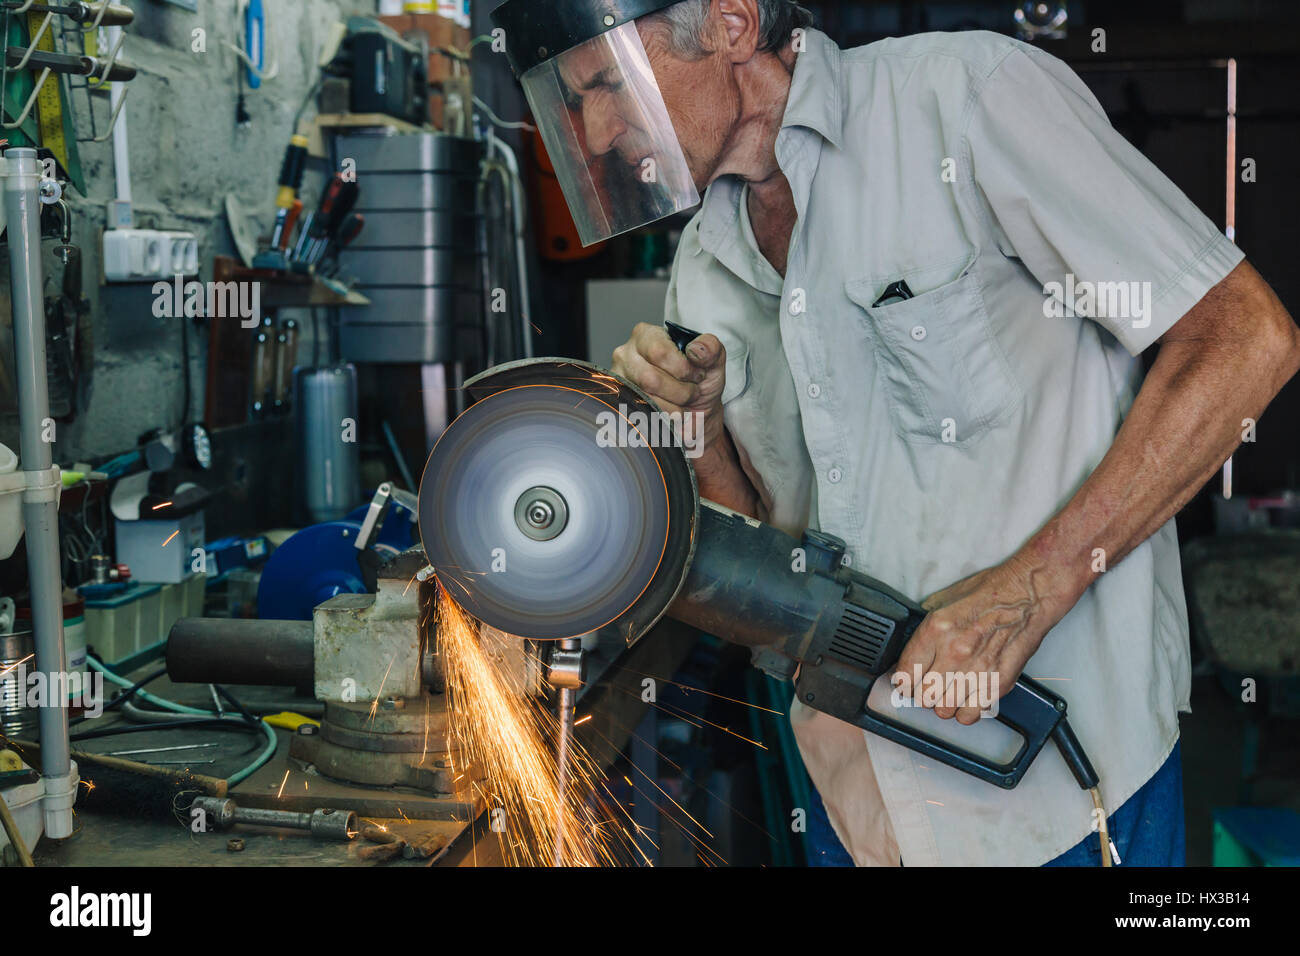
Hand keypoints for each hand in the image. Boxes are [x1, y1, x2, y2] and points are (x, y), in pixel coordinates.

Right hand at [611, 323, 728, 451]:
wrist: (696, 414)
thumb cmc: (699, 383)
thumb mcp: (713, 362)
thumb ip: (710, 348)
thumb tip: (696, 349)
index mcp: (646, 335)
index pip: (659, 352)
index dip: (683, 368)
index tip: (698, 375)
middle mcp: (626, 354)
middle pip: (650, 378)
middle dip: (680, 391)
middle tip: (692, 392)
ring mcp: (619, 379)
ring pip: (646, 399)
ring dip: (674, 406)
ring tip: (683, 403)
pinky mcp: (619, 402)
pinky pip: (642, 414)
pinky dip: (664, 418)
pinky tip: (671, 412)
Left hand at [894, 555, 1080, 724]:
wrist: (1028, 594)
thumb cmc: (990, 593)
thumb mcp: (943, 601)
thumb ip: (925, 630)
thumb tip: (912, 653)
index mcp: (936, 630)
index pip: (905, 673)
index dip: (902, 681)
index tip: (905, 682)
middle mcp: (954, 653)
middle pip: (923, 697)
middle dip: (921, 694)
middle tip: (926, 687)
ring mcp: (977, 670)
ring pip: (944, 710)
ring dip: (942, 704)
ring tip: (946, 693)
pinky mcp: (998, 682)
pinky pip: (971, 714)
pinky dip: (965, 711)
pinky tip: (965, 699)